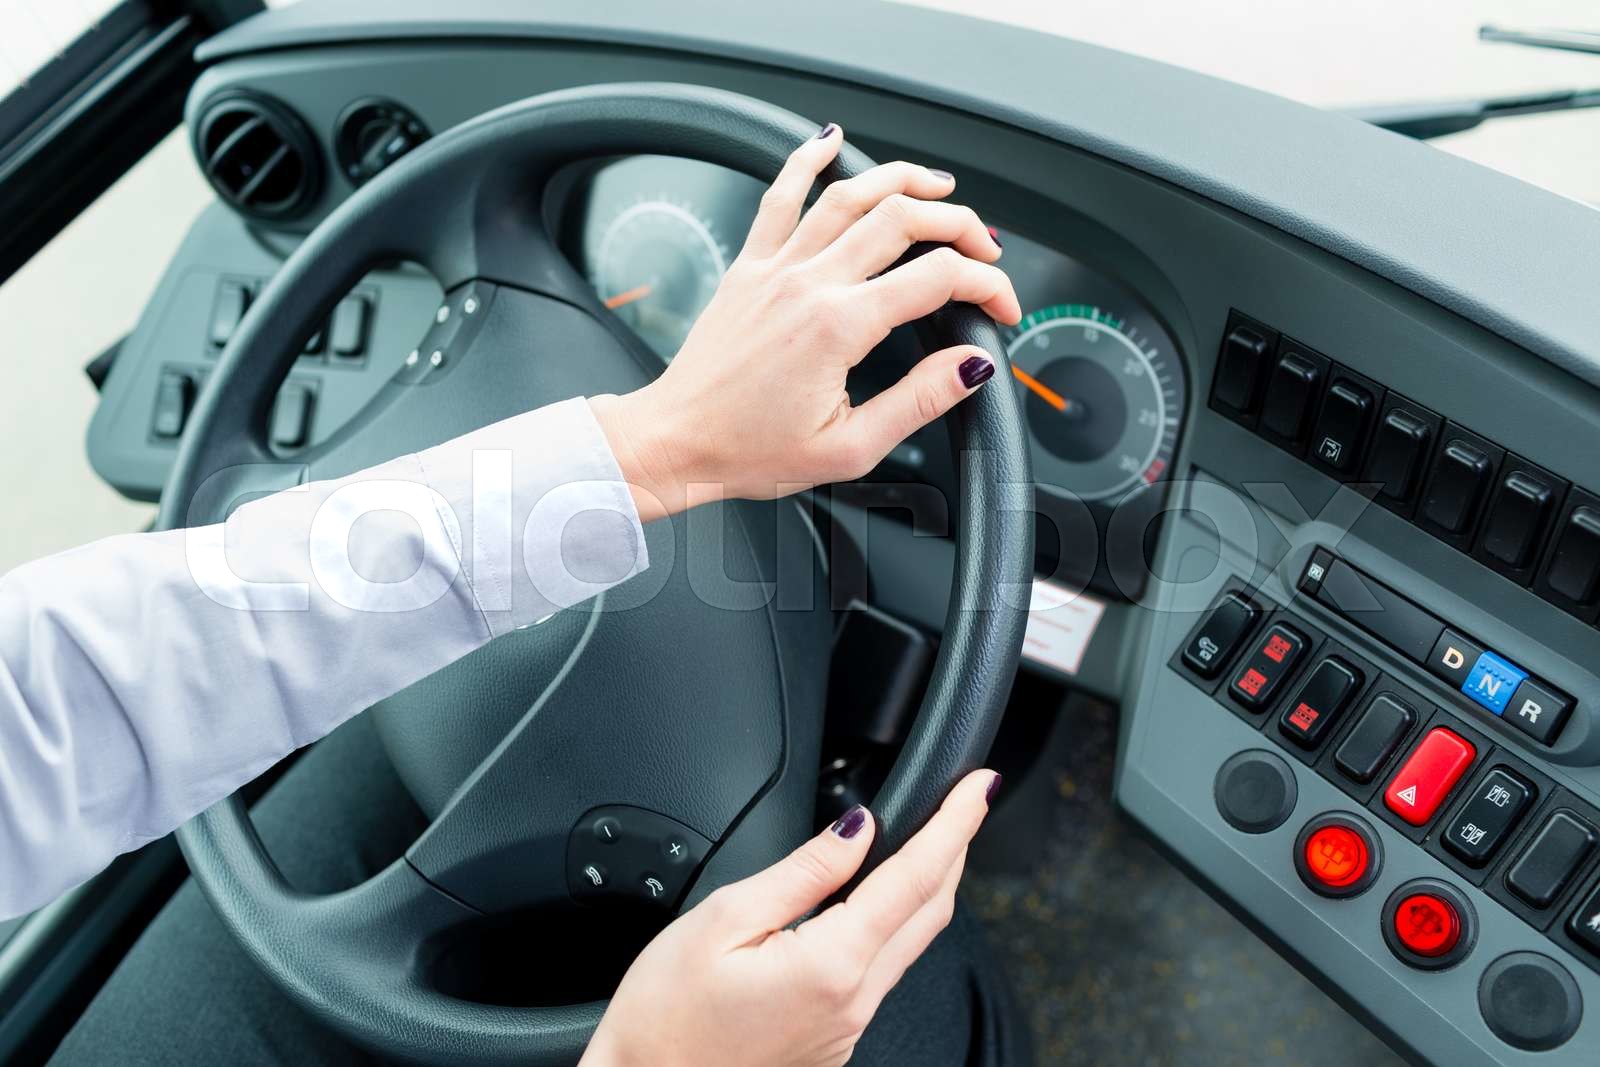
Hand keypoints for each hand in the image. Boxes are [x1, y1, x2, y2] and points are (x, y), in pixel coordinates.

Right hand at [579, 769, 1000, 1066]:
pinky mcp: (834, 1039)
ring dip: (928, 887)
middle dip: (955, 849)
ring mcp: (848, 1026)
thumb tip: (856, 829)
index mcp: (832, 963)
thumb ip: (803, 871)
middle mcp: (854, 1001)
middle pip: (931, 911)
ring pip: (912, 942)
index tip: (978, 785)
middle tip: (963, 801)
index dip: (955, 823)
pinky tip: (876, 904)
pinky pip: (881, 970)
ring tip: (929, 841)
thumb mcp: (724, 919)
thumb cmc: (665, 1019)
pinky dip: (893, 924)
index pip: (916, 877)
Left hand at [590, 123, 1020, 521]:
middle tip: (985, 248)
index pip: (938, 278)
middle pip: (902, 218)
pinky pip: (780, 196)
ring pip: (849, 194)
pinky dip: (807, 159)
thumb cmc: (750, 452)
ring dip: (902, 179)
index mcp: (838, 328)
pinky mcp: (749, 266)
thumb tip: (972, 366)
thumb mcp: (849, 448)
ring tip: (939, 185)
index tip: (1002, 307)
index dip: (987, 285)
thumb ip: (919, 401)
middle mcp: (807, 284)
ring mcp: (775, 268)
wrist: (676, 442)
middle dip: (959, 224)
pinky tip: (830, 138)